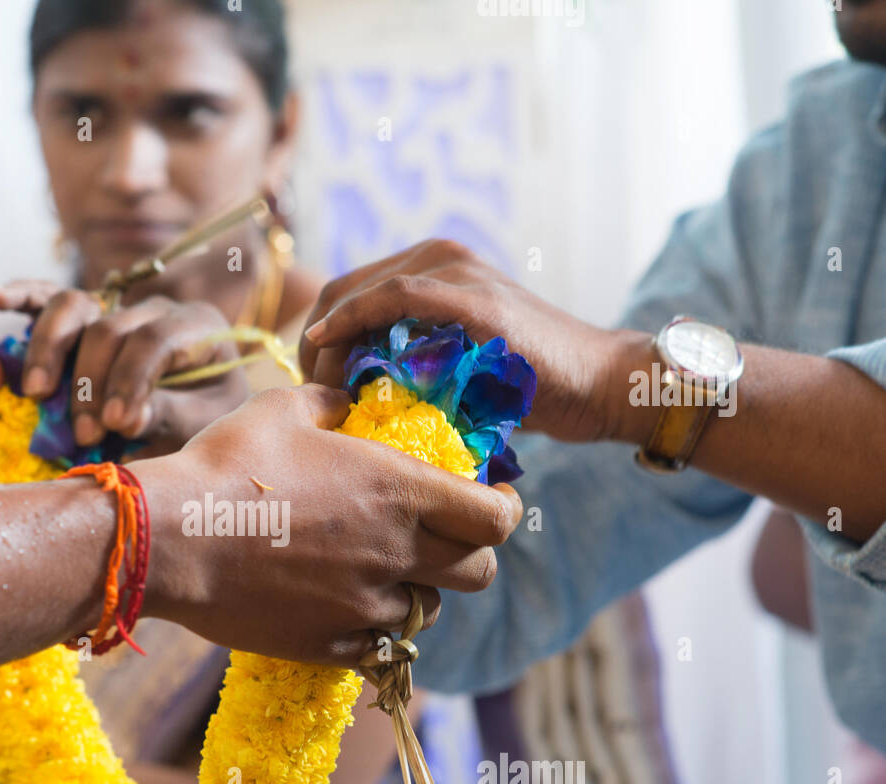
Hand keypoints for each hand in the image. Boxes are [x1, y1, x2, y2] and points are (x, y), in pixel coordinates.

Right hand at [0, 281, 248, 452]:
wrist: (199, 415)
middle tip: (84, 433)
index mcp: (197, 326)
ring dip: (49, 349)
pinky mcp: (85, 318)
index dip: (131, 380)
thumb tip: (126, 419)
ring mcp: (116, 308)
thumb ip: (168, 416)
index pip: (155, 340)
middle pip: (110, 328)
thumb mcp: (200, 424)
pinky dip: (22, 297)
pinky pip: (49, 299)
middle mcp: (155, 308)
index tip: (116, 424)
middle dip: (90, 382)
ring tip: (35, 392)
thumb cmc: (204, 421)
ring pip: (73, 305)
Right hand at [135, 384, 521, 666]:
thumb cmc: (227, 464)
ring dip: (418, 590)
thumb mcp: (284, 408)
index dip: (502, 509)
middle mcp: (395, 553)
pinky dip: (374, 628)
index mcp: (399, 492)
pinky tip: (346, 605)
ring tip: (383, 571)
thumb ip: (332, 401)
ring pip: (428, 611)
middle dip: (469, 553)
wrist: (169, 539)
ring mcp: (364, 606)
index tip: (490, 500)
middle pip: (479, 572)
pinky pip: (380, 647)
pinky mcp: (329, 644)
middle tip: (442, 538)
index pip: (496, 518)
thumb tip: (345, 399)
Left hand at [298, 239, 641, 444]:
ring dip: (330, 344)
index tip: (309, 388)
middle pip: (343, 290)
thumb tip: (353, 397)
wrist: (600, 385)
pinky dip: (355, 316)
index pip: (348, 294)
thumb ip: (410, 365)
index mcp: (432, 269)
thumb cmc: (528, 388)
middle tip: (311, 398)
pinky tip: (328, 343)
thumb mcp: (456, 370)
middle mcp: (440, 259)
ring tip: (323, 393)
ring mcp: (458, 273)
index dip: (316, 340)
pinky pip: (396, 296)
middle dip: (315, 345)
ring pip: (361, 293)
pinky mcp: (474, 298)